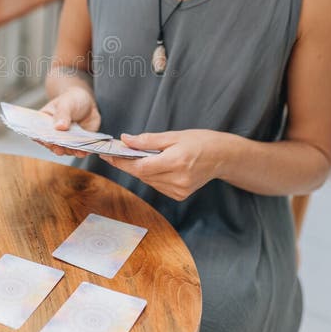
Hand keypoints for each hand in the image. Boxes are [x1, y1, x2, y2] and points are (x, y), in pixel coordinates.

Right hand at [37, 88, 101, 156]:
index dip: (42, 138)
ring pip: (66, 150)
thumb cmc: (71, 100)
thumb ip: (62, 114)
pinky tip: (85, 151)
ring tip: (78, 151)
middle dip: (57, 148)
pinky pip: (79, 150)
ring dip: (71, 152)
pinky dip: (82, 152)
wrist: (86, 102)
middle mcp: (54, 135)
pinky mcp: (77, 143)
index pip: (39, 133)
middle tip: (60, 149)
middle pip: (52, 144)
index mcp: (44, 123)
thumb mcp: (66, 103)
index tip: (47, 141)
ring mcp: (66, 140)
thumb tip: (59, 126)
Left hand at [100, 129, 222, 200]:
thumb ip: (148, 140)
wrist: (222, 157)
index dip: (121, 162)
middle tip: (117, 151)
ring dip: (140, 169)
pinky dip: (151, 175)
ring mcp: (179, 190)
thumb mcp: (174, 135)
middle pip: (142, 175)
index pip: (140, 167)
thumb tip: (125, 140)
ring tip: (138, 156)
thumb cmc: (200, 141)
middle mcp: (178, 180)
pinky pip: (157, 185)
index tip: (108, 154)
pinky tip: (157, 166)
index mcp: (176, 162)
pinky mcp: (180, 195)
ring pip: (148, 181)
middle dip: (128, 163)